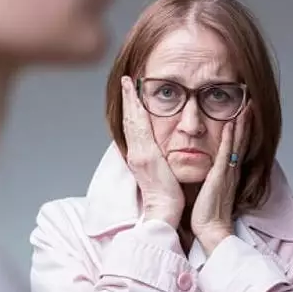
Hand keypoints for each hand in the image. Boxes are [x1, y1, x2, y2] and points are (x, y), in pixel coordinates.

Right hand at [121, 76, 183, 227]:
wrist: (164, 211)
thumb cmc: (167, 195)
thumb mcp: (159, 172)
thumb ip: (157, 158)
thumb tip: (158, 149)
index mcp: (138, 157)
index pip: (132, 127)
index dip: (130, 109)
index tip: (129, 93)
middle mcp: (135, 153)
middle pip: (129, 120)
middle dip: (127, 98)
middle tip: (126, 80)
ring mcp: (139, 154)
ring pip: (132, 120)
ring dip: (130, 100)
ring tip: (129, 83)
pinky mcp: (146, 156)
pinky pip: (141, 128)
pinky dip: (137, 111)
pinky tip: (138, 98)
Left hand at [191, 103, 250, 252]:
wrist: (212, 229)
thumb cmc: (208, 213)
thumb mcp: (210, 190)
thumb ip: (210, 177)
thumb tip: (205, 168)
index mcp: (229, 172)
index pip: (237, 146)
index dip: (242, 129)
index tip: (245, 113)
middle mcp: (232, 169)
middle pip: (242, 140)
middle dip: (247, 121)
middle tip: (251, 103)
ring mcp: (228, 171)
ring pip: (237, 142)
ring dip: (242, 123)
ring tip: (246, 106)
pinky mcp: (220, 175)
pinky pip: (226, 151)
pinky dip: (230, 137)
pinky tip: (231, 123)